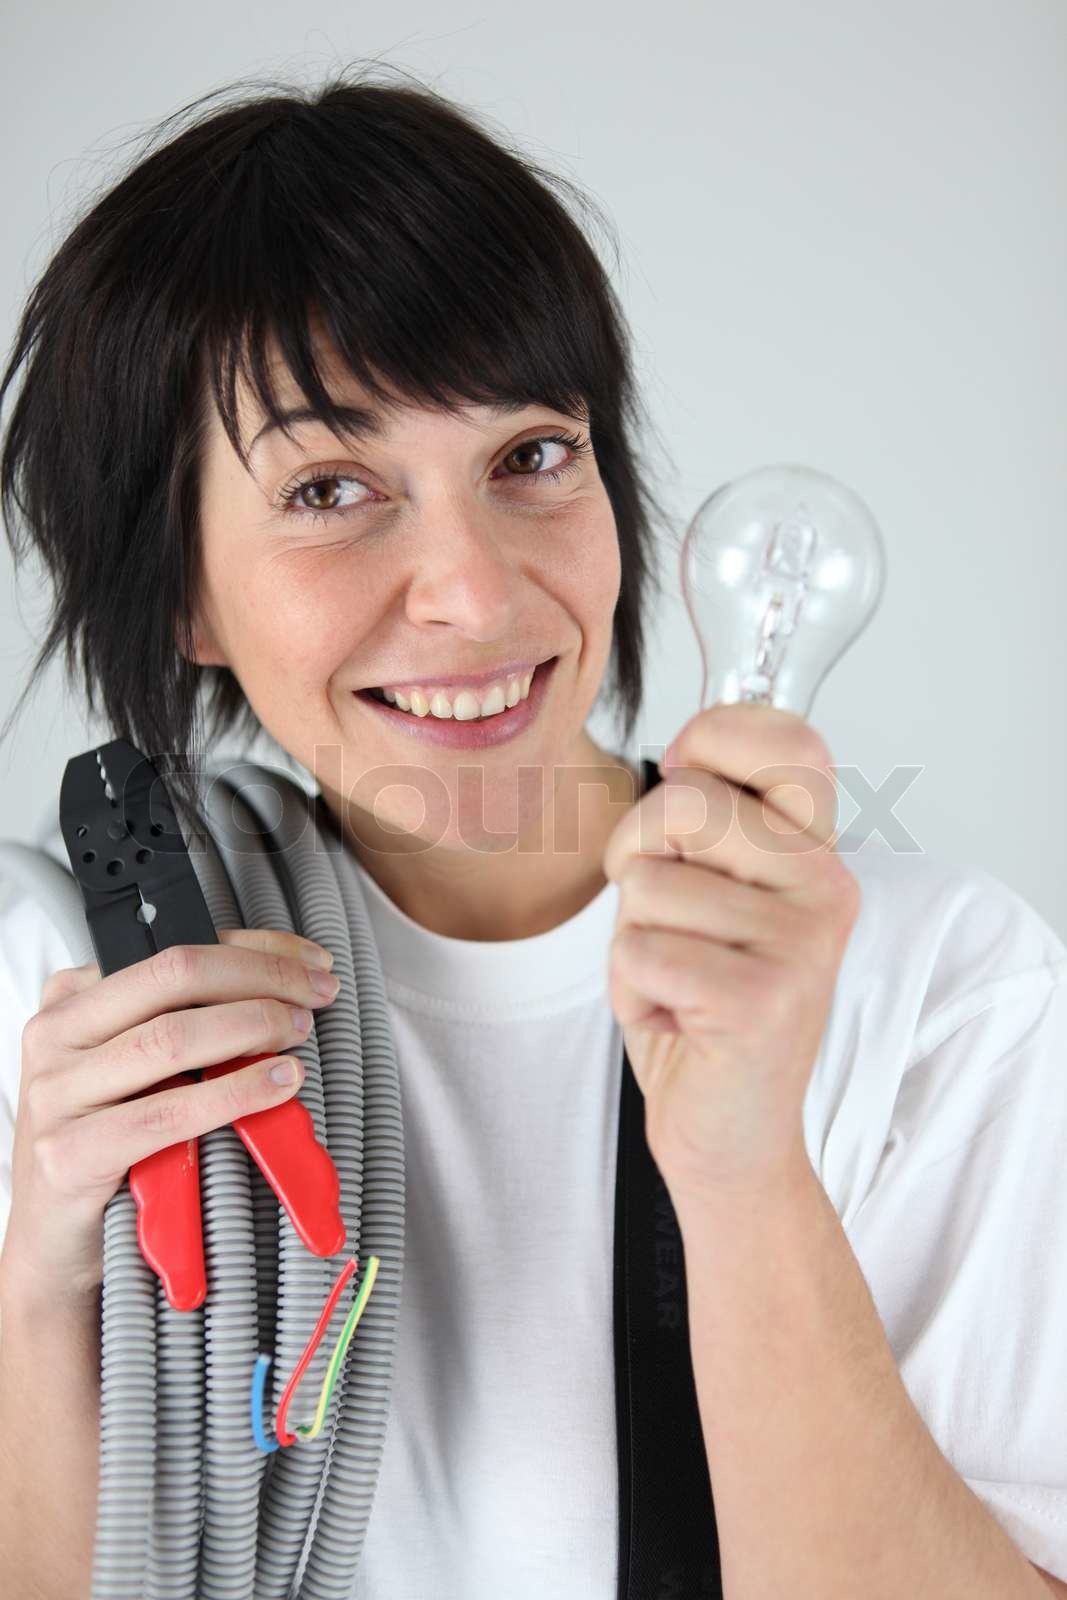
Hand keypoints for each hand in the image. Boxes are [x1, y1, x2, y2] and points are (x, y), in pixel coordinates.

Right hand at [0, 927, 337, 1310]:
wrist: (56, 1245)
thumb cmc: (109, 1146)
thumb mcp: (134, 1071)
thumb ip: (180, 1023)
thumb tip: (280, 990)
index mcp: (72, 1000)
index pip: (174, 948)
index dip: (254, 949)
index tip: (312, 962)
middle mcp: (56, 1036)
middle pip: (176, 976)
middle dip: (262, 978)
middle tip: (318, 995)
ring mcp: (56, 1094)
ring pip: (172, 1037)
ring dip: (253, 1026)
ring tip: (300, 1034)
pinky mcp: (69, 1153)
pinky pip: (167, 1113)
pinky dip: (234, 1094)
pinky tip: (278, 1084)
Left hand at [602, 703, 859, 1202]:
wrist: (728, 1134)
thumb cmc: (702, 1003)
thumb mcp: (708, 893)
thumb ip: (705, 824)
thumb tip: (680, 763)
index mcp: (816, 850)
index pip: (786, 738)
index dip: (712, 739)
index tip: (684, 787)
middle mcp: (825, 885)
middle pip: (681, 801)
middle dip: (635, 856)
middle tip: (663, 918)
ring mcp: (802, 942)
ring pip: (647, 882)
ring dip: (633, 939)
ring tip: (678, 981)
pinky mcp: (763, 999)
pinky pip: (638, 949)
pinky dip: (632, 989)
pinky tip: (677, 1019)